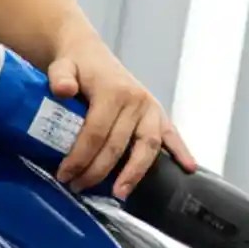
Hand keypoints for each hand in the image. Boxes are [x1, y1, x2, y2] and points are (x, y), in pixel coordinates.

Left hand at [49, 40, 195, 198]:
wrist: (87, 53)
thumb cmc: (74, 65)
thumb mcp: (61, 66)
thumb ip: (60, 77)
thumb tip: (64, 89)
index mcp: (113, 91)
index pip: (96, 133)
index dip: (79, 158)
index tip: (64, 175)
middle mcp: (136, 100)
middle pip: (118, 146)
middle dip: (97, 172)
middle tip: (79, 187)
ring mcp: (150, 108)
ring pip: (147, 147)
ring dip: (134, 173)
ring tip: (120, 193)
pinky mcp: (158, 113)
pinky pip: (171, 135)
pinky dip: (181, 151)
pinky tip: (188, 169)